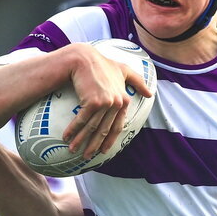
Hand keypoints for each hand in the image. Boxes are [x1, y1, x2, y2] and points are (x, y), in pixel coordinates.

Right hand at [64, 44, 152, 158]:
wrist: (85, 59)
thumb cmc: (103, 64)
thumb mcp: (123, 70)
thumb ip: (137, 81)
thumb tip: (150, 93)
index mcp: (124, 100)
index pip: (117, 126)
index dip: (109, 141)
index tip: (102, 151)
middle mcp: (116, 104)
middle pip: (103, 131)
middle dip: (94, 146)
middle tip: (86, 157)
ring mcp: (105, 104)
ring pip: (92, 128)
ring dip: (81, 140)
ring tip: (73, 149)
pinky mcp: (93, 102)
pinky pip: (82, 120)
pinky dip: (73, 129)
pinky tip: (66, 137)